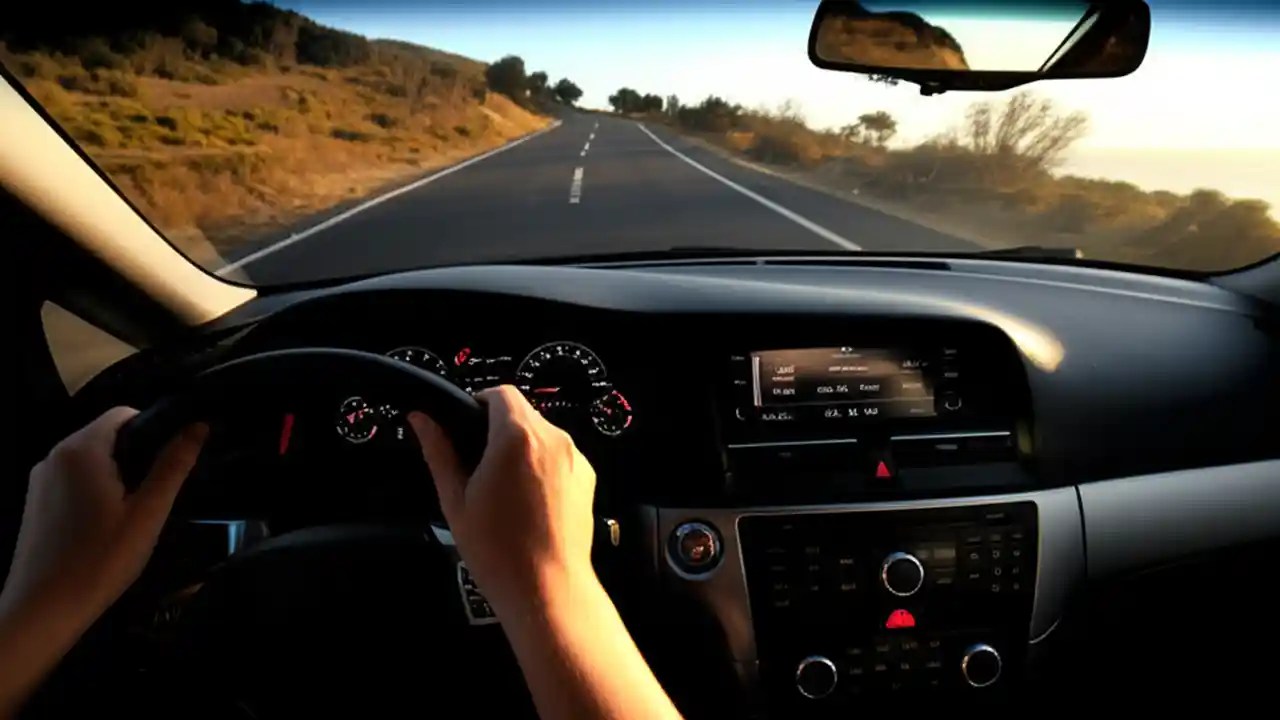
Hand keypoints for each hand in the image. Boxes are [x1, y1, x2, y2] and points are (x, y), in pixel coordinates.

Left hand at [1, 407, 206, 624]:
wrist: (43, 610)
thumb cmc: (101, 559)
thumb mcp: (148, 513)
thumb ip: (173, 466)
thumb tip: (199, 426)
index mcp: (81, 450)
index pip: (123, 413)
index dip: (155, 427)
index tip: (175, 458)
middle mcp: (55, 456)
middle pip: (106, 434)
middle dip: (137, 454)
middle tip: (160, 491)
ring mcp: (41, 480)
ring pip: (90, 459)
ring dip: (117, 473)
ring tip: (138, 510)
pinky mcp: (36, 502)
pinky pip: (73, 478)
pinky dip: (96, 488)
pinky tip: (108, 524)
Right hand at [408, 386, 596, 612]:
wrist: (547, 589)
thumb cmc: (498, 550)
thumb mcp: (455, 499)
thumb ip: (438, 451)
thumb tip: (421, 419)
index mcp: (518, 437)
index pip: (500, 393)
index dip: (478, 403)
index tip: (464, 425)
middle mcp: (554, 440)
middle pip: (522, 414)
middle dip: (498, 430)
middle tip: (476, 465)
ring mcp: (575, 459)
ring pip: (541, 436)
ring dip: (520, 449)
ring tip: (501, 490)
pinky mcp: (587, 478)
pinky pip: (558, 457)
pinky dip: (541, 467)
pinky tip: (526, 502)